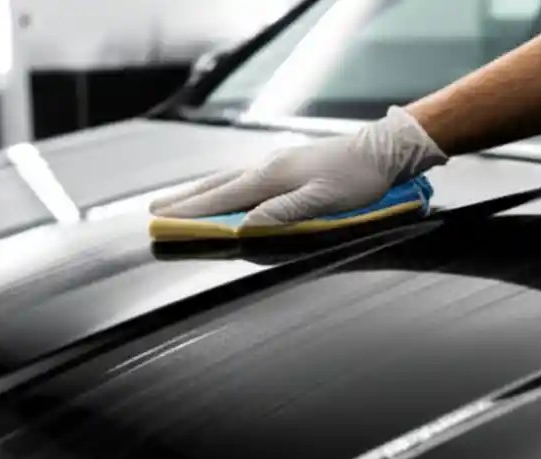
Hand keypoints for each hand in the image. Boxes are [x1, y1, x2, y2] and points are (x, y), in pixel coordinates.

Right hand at [149, 106, 446, 226]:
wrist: (385, 150)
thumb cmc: (359, 179)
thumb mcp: (324, 200)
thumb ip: (284, 213)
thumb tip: (246, 226)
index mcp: (272, 178)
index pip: (223, 199)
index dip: (192, 212)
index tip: (162, 220)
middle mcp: (268, 168)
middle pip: (218, 186)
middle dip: (185, 200)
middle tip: (155, 210)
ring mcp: (277, 165)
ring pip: (229, 181)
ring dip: (201, 193)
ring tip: (179, 201)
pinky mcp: (289, 166)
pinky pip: (245, 180)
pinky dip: (224, 188)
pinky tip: (225, 192)